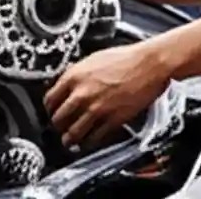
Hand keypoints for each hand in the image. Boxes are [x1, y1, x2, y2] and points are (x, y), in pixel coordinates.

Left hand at [44, 42, 173, 149]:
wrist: (150, 63)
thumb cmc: (127, 57)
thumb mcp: (94, 58)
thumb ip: (78, 73)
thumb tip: (68, 84)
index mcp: (75, 76)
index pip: (50, 100)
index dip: (50, 109)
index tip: (53, 112)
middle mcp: (82, 94)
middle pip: (58, 119)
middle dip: (58, 126)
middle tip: (61, 128)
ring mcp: (97, 109)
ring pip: (73, 133)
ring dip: (70, 140)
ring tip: (70, 142)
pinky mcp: (112, 120)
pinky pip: (94, 138)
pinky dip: (89, 143)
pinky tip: (89, 142)